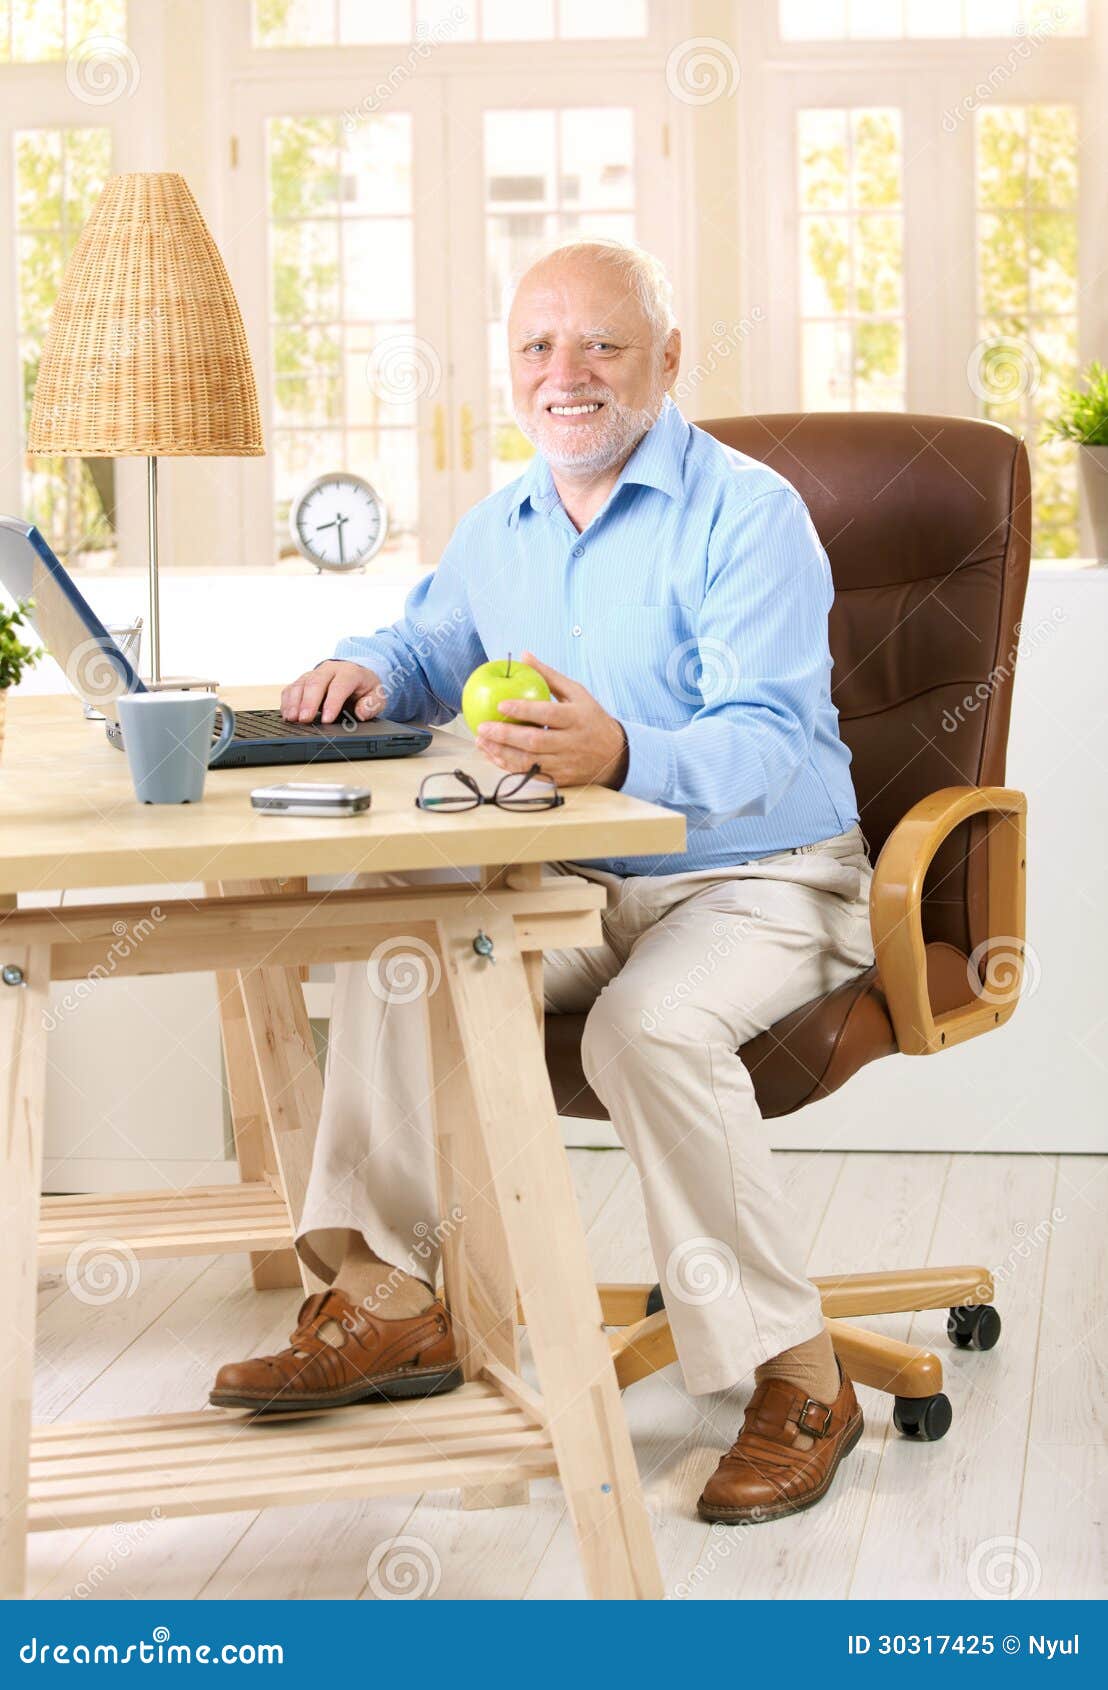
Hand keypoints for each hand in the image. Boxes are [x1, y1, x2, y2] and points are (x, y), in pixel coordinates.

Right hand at [280, 660, 386, 723]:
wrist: (355, 674)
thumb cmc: (365, 687)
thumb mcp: (377, 696)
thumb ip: (372, 704)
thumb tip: (362, 713)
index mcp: (350, 672)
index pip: (339, 686)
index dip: (332, 702)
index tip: (326, 719)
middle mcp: (330, 670)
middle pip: (316, 682)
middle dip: (309, 702)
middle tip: (304, 719)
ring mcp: (314, 674)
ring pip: (301, 684)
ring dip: (294, 702)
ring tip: (292, 718)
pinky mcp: (303, 681)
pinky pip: (291, 688)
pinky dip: (287, 701)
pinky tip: (287, 714)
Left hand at [477, 651, 628, 788]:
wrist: (614, 755)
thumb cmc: (590, 719)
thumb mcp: (577, 693)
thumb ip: (549, 676)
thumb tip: (524, 656)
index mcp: (577, 717)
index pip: (548, 714)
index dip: (524, 710)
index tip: (501, 705)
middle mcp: (572, 742)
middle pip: (535, 741)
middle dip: (505, 736)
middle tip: (482, 727)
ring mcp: (565, 763)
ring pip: (529, 762)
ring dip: (502, 753)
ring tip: (482, 742)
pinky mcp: (559, 778)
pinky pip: (529, 774)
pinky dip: (509, 766)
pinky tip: (494, 755)